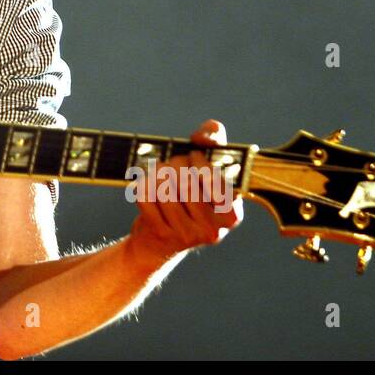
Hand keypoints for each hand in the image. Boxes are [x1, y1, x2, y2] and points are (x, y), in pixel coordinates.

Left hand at [128, 119, 243, 267]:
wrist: (160, 243)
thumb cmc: (188, 200)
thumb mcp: (207, 176)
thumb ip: (213, 147)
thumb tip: (210, 131)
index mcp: (232, 214)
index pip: (212, 175)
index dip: (198, 159)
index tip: (193, 156)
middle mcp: (214, 230)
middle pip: (185, 178)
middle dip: (174, 163)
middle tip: (172, 164)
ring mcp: (187, 235)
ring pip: (163, 186)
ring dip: (156, 172)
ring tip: (159, 174)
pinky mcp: (161, 235)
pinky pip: (145, 196)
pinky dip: (142, 186)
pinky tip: (147, 188)